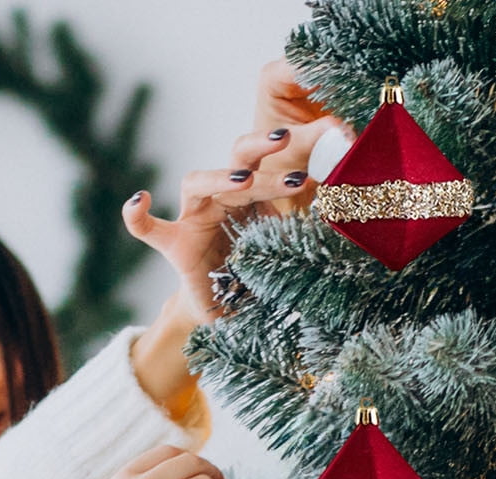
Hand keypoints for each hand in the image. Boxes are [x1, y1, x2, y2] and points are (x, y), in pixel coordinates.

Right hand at [122, 61, 348, 324]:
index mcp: (257, 201)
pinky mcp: (174, 244)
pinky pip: (149, 229)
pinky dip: (139, 217)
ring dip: (222, 176)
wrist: (226, 312)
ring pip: (199, 180)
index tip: (313, 164)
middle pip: (237, 161)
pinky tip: (139, 200)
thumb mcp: (290, 264)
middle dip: (261, 154)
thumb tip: (356, 243)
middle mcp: (226, 200)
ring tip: (244, 179)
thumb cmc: (260, 284)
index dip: (289, 160)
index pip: (269, 168)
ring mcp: (196, 217)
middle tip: (287, 149)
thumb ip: (312, 250)